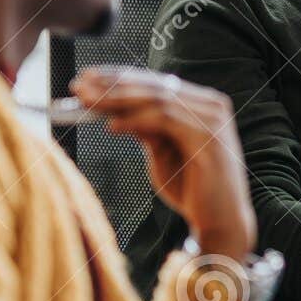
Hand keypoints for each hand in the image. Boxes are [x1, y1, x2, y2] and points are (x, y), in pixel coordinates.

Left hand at [70, 67, 255, 256]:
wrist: (221, 222)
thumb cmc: (192, 189)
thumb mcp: (162, 152)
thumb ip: (145, 129)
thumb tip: (113, 112)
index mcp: (201, 103)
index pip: (155, 82)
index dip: (119, 77)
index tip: (86, 78)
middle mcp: (210, 104)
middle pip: (154, 86)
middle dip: (112, 84)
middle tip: (79, 86)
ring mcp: (212, 119)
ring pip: (157, 99)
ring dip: (118, 99)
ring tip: (87, 102)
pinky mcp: (208, 137)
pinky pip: (165, 120)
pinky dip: (135, 121)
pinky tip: (111, 126)